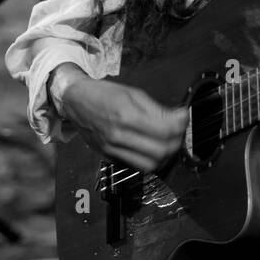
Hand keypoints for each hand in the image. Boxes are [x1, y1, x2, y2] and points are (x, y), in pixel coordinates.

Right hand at [52, 65, 187, 171]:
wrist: (75, 102)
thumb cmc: (102, 94)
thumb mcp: (132, 93)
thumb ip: (156, 109)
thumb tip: (178, 118)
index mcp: (125, 115)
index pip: (165, 130)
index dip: (180, 125)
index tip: (184, 117)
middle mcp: (118, 136)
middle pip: (160, 151)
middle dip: (176, 142)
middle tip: (178, 131)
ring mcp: (112, 149)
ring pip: (150, 165)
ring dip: (165, 156)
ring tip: (167, 143)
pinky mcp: (109, 157)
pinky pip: (136, 166)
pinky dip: (148, 160)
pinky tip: (151, 148)